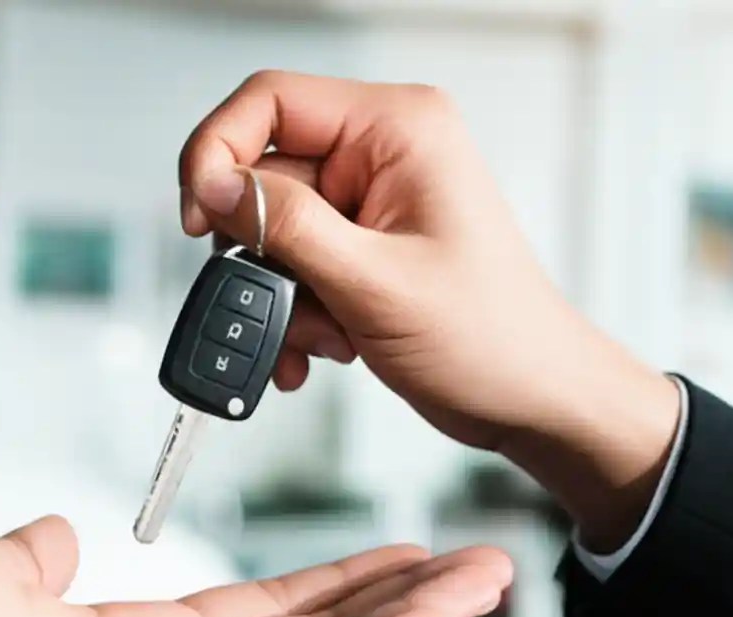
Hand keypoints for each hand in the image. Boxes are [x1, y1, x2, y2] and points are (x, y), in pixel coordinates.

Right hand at [180, 71, 680, 550]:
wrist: (530, 398)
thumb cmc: (491, 338)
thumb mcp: (374, 282)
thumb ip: (287, 226)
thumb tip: (217, 186)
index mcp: (399, 129)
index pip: (273, 102)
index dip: (219, 152)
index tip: (202, 217)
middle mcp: (382, 152)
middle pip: (265, 172)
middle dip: (259, 252)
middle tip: (270, 300)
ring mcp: (371, 200)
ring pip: (273, 228)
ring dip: (279, 294)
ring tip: (318, 336)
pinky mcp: (362, 244)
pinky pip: (294, 262)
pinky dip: (295, 310)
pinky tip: (323, 346)